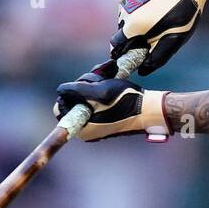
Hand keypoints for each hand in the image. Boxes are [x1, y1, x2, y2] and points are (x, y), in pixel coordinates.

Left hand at [53, 60, 169, 141]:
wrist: (148, 109)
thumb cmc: (125, 101)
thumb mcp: (99, 92)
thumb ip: (76, 90)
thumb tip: (60, 89)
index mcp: (82, 128)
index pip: (61, 108)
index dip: (69, 93)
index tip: (84, 86)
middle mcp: (87, 128)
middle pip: (73, 100)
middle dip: (84, 86)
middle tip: (100, 80)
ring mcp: (96, 122)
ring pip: (84, 97)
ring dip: (94, 84)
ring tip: (108, 79)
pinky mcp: (104, 115)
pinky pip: (94, 99)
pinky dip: (100, 88)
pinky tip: (110, 81)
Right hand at [110, 0, 208, 74]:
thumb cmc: (182, 14)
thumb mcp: (172, 41)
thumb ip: (155, 58)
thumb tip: (142, 70)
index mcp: (133, 25)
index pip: (115, 47)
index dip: (123, 56)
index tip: (135, 58)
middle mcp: (125, 13)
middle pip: (120, 36)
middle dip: (132, 43)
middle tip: (152, 43)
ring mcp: (128, 2)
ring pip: (126, 24)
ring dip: (136, 30)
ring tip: (157, 27)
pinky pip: (131, 14)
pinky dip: (139, 19)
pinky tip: (155, 17)